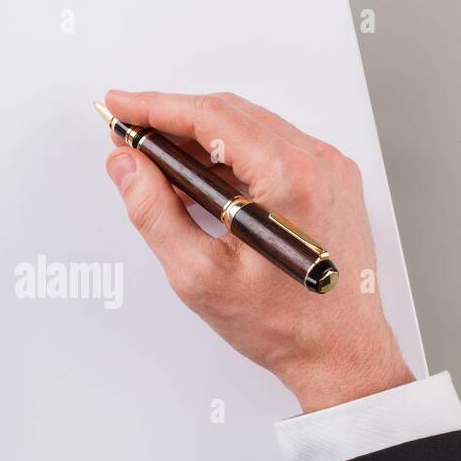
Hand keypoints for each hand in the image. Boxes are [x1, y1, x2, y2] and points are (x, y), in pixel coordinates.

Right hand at [101, 89, 410, 413]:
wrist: (339, 354)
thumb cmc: (285, 325)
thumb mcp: (201, 275)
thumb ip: (155, 213)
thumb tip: (127, 167)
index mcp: (292, 179)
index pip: (211, 118)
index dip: (157, 107)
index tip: (121, 106)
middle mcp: (318, 163)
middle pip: (230, 115)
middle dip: (173, 119)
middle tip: (129, 134)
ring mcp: (329, 170)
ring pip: (250, 129)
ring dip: (199, 136)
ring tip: (156, 158)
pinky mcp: (330, 182)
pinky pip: (271, 148)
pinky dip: (229, 154)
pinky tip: (199, 176)